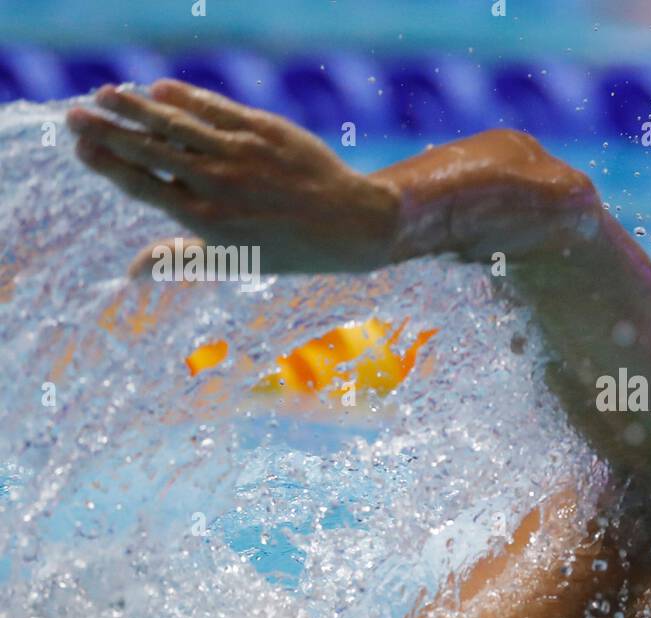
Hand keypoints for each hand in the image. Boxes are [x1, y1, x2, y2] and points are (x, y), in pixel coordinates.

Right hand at [67, 79, 400, 273]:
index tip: (82, 146)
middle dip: (110, 129)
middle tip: (77, 114)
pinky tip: (160, 89)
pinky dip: (185, 97)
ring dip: (137, 106)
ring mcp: (241, 154)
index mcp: (206, 220)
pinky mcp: (264, 131)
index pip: (143, 184)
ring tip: (106, 95)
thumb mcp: (233, 262)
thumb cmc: (290, 248)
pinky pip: (215, 109)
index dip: (108, 162)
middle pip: (151, 149)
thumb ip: (179, 259)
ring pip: (177, 123)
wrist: (349, 224)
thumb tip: (132, 272)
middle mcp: (219, 184)